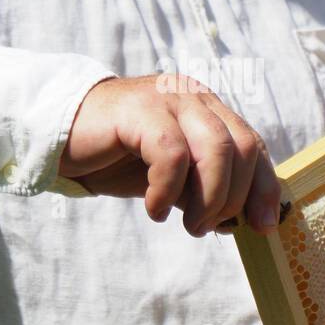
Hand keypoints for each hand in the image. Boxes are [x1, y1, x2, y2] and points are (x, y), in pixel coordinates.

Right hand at [57, 74, 282, 236]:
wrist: (60, 137)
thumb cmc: (117, 157)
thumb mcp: (171, 179)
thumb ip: (203, 192)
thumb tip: (240, 223)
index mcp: (208, 109)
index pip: (253, 144)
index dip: (264, 187)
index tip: (263, 226)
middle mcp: (194, 97)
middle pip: (242, 147)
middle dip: (234, 198)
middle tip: (207, 227)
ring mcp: (168, 98)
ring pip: (214, 149)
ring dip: (208, 198)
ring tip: (189, 226)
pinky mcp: (140, 109)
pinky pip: (172, 153)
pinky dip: (168, 190)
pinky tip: (154, 209)